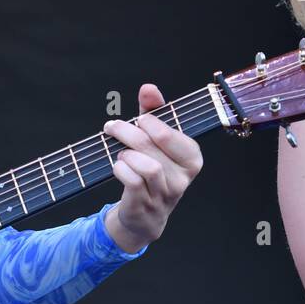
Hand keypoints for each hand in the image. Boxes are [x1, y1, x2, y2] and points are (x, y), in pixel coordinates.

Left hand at [101, 83, 202, 252]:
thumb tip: (149, 88)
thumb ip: (153, 112)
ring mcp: (166, 194)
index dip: (151, 122)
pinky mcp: (146, 205)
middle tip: (113, 127)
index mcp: (191, 157)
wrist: (144, 215)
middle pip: (153, 144)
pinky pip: (133, 181)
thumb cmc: (150, 169)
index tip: (138, 119)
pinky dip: (120, 169)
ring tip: (120, 154)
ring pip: (147, 165)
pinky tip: (118, 167)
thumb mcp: (154, 140)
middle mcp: (184, 177)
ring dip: (126, 154)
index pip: (172, 133)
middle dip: (128, 131)